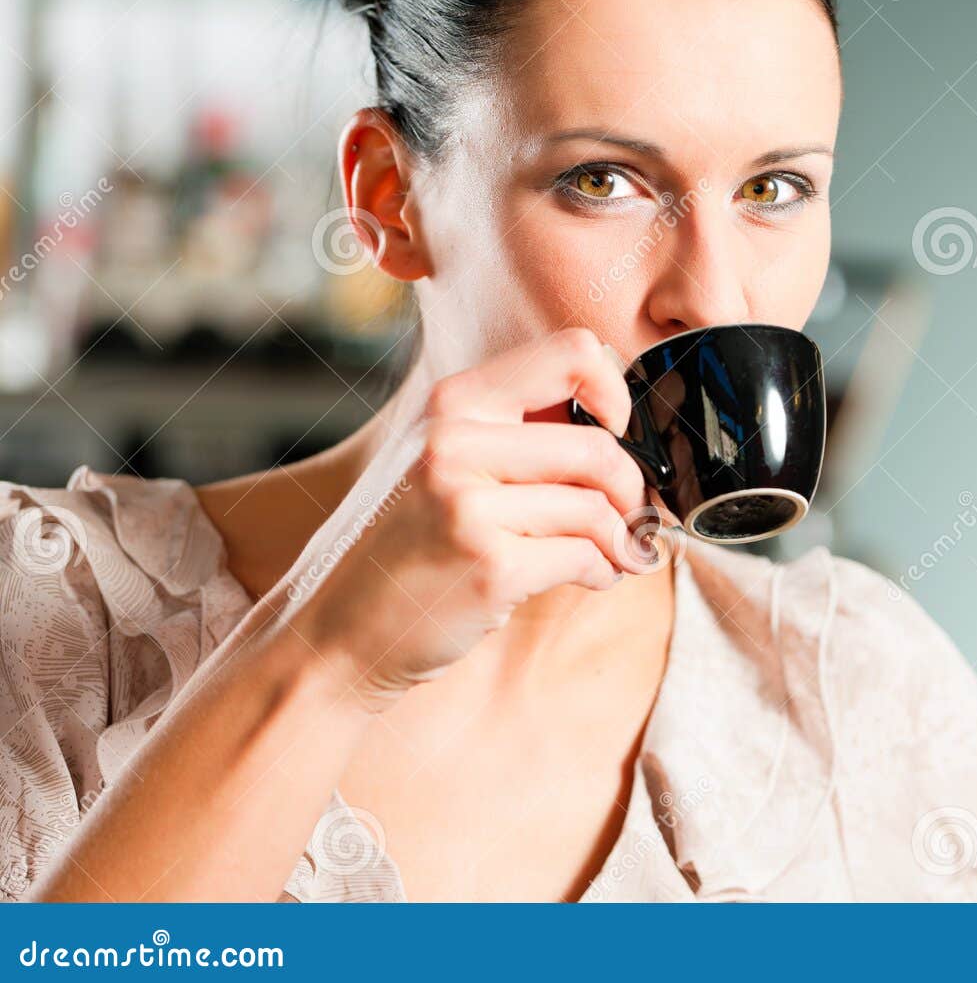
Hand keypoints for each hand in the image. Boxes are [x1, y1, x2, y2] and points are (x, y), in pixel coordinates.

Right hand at [289, 328, 653, 709]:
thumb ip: (513, 427)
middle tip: (629, 514)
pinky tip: (592, 576)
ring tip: (611, 553)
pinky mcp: (491, 566)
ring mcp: (469, 506)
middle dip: (630, 489)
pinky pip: (587, 556)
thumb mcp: (443, 458)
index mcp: (455, 402)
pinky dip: (605, 570)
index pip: (574, 353)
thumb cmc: (409, 543)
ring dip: (621, 538)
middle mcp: (456, 442)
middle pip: (599, 446)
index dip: (614, 394)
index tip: (615, 432)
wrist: (339, 629)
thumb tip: (614, 415)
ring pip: (598, 506)